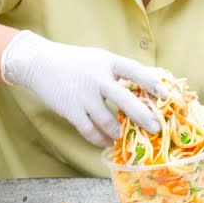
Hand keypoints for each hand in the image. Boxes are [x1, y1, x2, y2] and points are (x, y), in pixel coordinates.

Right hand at [0, 30, 167, 146]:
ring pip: (108, 121)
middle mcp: (97, 78)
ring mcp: (83, 95)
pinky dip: (100, 139)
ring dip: (118, 132)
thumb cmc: (75, 62)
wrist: (38, 62)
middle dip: (143, 116)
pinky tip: (106, 143)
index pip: (134, 71)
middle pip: (125, 100)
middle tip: (155, 129)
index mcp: (107, 62)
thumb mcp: (99, 59)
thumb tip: (147, 87)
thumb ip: (119, 72)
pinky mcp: (70, 109)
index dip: (152, 83)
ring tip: (123, 137)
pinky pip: (89, 130)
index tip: (165, 96)